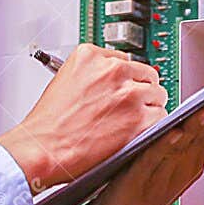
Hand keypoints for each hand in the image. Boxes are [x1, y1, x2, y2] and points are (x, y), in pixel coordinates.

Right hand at [0, 45, 167, 190]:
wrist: (42, 149)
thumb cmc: (48, 124)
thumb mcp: (64, 80)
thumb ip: (92, 74)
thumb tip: (112, 80)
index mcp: (91, 56)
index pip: (126, 60)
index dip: (127, 78)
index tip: (125, 88)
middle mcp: (112, 70)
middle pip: (146, 74)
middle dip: (141, 90)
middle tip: (130, 108)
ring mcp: (128, 93)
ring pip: (157, 94)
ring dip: (149, 107)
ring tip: (132, 122)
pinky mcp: (138, 119)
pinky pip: (161, 116)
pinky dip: (152, 125)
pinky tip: (137, 133)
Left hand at [84, 95, 203, 204]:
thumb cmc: (140, 197)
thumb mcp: (169, 169)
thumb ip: (183, 145)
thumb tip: (198, 116)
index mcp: (188, 166)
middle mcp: (178, 171)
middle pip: (199, 139)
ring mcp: (159, 176)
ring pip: (181, 147)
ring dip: (195, 128)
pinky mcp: (136, 180)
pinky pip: (153, 159)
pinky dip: (164, 146)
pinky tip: (174, 133)